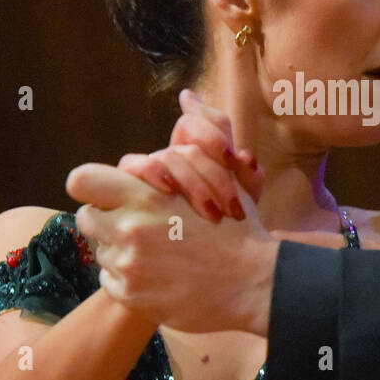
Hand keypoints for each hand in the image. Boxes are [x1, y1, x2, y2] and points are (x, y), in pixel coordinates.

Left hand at [66, 162, 276, 335]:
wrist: (253, 282)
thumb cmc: (237, 230)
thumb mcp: (213, 183)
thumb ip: (176, 168)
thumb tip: (148, 159)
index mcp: (145, 195)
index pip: (82, 180)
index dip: (93, 185)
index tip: (108, 193)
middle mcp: (128, 228)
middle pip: (86, 217)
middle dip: (106, 218)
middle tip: (132, 224)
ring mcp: (127, 265)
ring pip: (101, 250)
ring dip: (121, 250)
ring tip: (156, 254)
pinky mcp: (130, 295)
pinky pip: (110, 281)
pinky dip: (128, 279)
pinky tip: (158, 276)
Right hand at [116, 89, 261, 222]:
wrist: (201, 258)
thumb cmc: (223, 224)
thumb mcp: (243, 201)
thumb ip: (249, 177)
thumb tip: (245, 156)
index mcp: (206, 149)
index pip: (209, 121)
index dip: (217, 135)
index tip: (231, 159)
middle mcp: (177, 152)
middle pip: (192, 145)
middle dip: (215, 176)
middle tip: (233, 208)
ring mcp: (153, 165)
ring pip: (169, 156)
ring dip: (194, 184)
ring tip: (213, 214)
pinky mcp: (130, 181)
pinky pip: (132, 163)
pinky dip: (151, 171)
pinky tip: (169, 190)